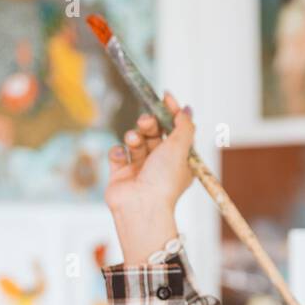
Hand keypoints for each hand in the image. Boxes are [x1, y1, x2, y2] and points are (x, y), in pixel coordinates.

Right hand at [104, 92, 195, 263]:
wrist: (141, 207)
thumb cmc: (164, 180)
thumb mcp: (181, 148)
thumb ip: (184, 126)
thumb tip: (187, 109)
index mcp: (179, 160)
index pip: (176, 130)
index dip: (171, 113)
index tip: (165, 97)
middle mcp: (160, 164)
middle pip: (153, 133)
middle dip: (149, 124)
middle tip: (147, 122)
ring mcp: (139, 169)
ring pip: (134, 141)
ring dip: (134, 137)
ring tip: (134, 142)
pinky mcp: (120, 174)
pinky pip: (117, 153)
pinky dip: (118, 152)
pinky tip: (121, 157)